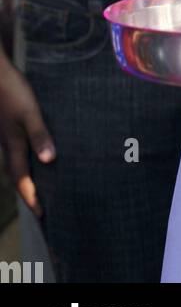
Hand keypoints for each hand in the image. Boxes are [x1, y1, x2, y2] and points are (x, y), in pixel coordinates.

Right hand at [0, 49, 54, 215]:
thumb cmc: (13, 91)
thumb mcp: (30, 112)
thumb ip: (39, 135)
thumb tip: (49, 160)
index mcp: (12, 146)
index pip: (22, 180)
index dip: (32, 198)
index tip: (43, 215)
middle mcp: (7, 144)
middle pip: (18, 175)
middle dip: (29, 192)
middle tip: (41, 207)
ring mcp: (6, 134)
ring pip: (16, 162)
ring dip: (27, 175)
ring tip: (40, 185)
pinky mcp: (8, 124)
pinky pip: (16, 148)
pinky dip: (25, 157)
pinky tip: (35, 153)